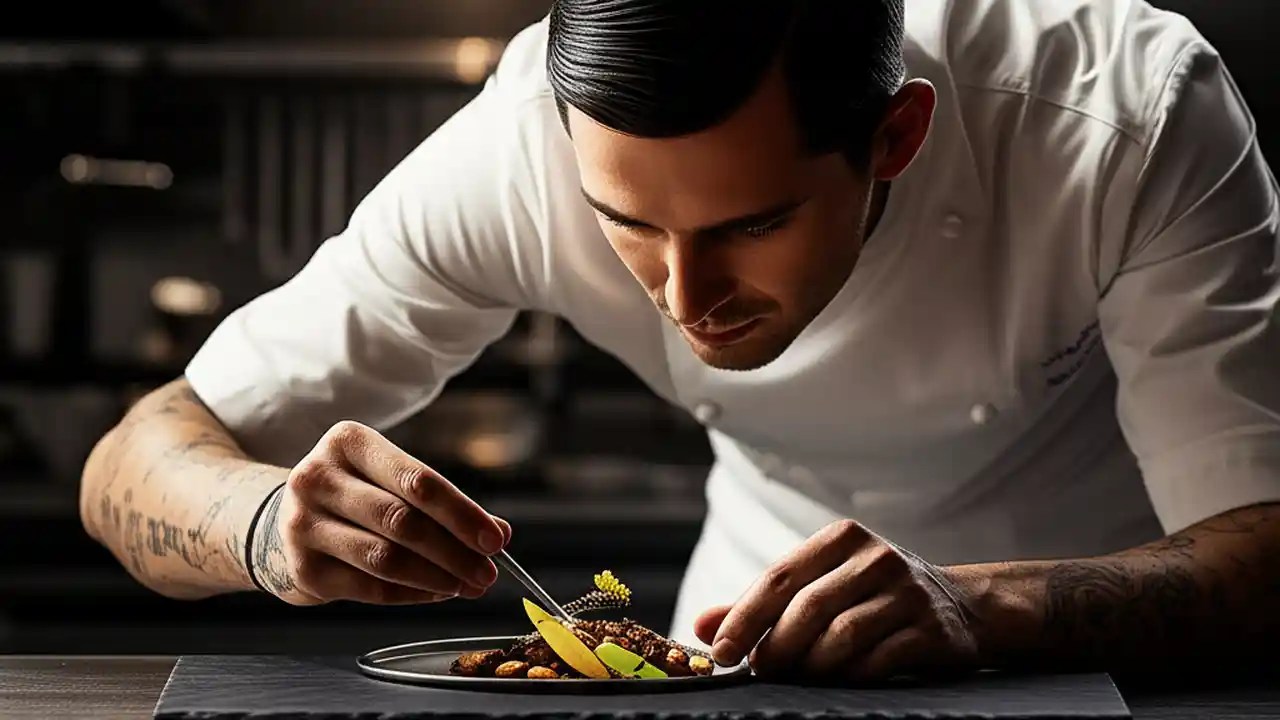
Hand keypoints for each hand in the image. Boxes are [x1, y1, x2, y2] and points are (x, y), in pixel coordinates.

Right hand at [258, 420, 509, 605]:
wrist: (285, 518)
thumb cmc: (357, 493)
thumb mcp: (392, 479)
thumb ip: (444, 502)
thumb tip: (498, 532)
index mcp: (348, 442)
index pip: (417, 480)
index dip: (462, 514)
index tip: (496, 540)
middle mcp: (318, 478)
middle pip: (402, 521)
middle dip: (455, 552)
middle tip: (487, 573)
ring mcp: (303, 524)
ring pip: (385, 558)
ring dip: (436, 578)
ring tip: (466, 585)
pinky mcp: (303, 568)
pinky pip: (370, 588)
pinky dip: (411, 595)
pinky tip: (436, 593)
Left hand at [694, 519, 980, 683]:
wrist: (963, 605)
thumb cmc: (871, 595)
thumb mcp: (821, 584)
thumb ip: (762, 605)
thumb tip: (701, 625)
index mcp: (842, 538)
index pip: (779, 576)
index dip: (744, 617)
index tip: (720, 651)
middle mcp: (877, 558)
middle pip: (808, 608)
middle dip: (774, 647)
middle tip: (758, 671)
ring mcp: (908, 593)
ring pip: (841, 636)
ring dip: (810, 666)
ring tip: (798, 677)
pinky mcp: (932, 631)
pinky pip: (878, 662)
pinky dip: (849, 677)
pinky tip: (839, 682)